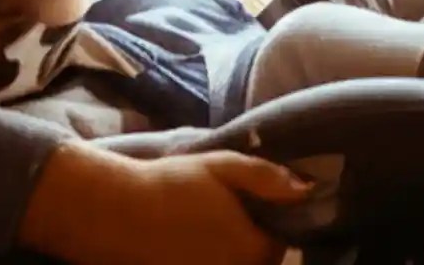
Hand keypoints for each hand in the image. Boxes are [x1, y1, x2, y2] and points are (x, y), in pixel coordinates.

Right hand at [19, 142, 307, 264]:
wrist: (114, 212)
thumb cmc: (171, 184)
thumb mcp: (223, 167)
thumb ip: (269, 178)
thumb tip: (309, 189)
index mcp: (254, 249)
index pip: (280, 243)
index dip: (267, 222)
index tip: (249, 205)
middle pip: (260, 261)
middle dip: (250, 241)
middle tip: (223, 215)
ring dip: (228, 252)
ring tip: (202, 229)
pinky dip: (206, 258)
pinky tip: (188, 242)